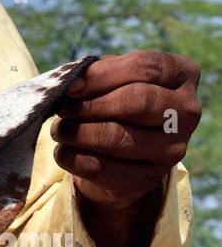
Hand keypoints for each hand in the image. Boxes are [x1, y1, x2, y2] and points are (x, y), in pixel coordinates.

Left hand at [51, 50, 199, 209]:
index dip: (100, 75)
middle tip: (62, 109)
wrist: (125, 154)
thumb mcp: (113, 79)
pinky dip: (72, 158)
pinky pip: (101, 168)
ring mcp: (172, 148)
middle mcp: (187, 111)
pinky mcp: (148, 178)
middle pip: (134, 101)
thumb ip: (97, 73)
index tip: (70, 86)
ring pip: (115, 136)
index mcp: (183, 74)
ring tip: (59, 130)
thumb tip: (71, 82)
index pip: (143, 68)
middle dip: (89, 105)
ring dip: (76, 132)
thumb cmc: (117, 103)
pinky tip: (63, 151)